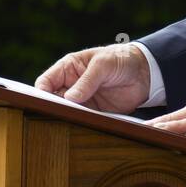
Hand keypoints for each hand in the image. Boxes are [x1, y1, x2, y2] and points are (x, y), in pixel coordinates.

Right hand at [34, 43, 150, 113]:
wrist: (146, 73)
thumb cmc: (121, 59)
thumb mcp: (103, 65)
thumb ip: (87, 80)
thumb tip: (69, 98)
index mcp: (68, 68)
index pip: (46, 81)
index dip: (40, 92)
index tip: (41, 103)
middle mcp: (71, 85)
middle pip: (53, 100)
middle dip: (52, 108)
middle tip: (55, 116)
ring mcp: (82, 100)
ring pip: (66, 112)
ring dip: (67, 117)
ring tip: (70, 122)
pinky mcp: (94, 112)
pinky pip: (82, 119)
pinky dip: (81, 123)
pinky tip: (82, 127)